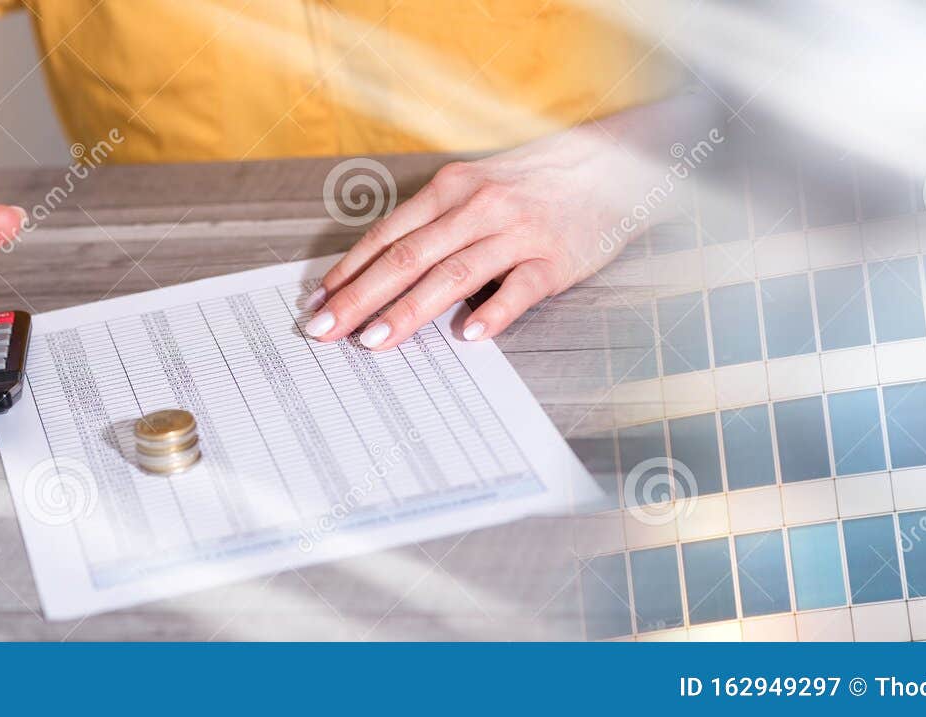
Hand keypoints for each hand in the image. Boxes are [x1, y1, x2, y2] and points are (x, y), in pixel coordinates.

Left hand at [303, 126, 655, 350]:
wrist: (607, 167)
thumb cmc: (529, 184)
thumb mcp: (473, 188)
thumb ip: (431, 224)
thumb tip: (375, 270)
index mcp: (449, 189)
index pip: (387, 235)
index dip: (349, 271)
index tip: (318, 303)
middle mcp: (476, 208)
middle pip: (407, 256)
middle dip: (360, 297)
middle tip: (325, 330)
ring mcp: (515, 233)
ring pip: (453, 273)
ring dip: (410, 309)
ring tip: (376, 340)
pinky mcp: (553, 260)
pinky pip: (518, 288)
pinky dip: (493, 311)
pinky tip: (468, 336)